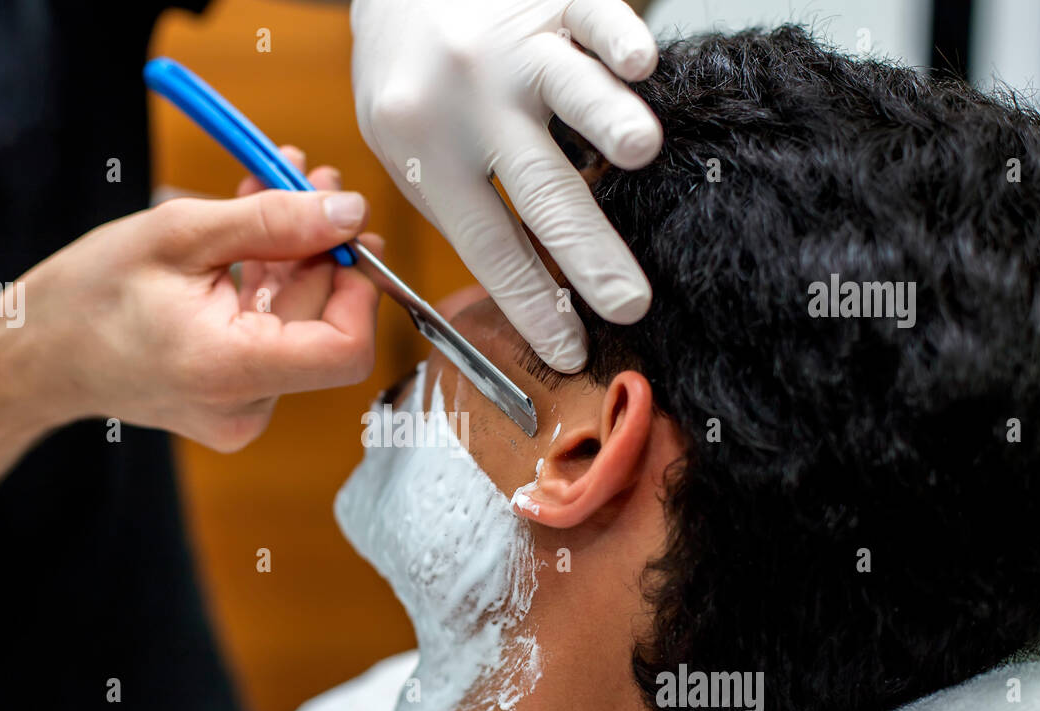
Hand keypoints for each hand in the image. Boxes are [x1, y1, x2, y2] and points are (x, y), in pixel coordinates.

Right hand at [0, 173, 381, 451]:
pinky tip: (250, 238)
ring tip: (272, 189)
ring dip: (295, 256)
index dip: (358, 287)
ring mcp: (240, 412)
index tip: (342, 231)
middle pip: (324, 326)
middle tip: (309, 178)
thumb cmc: (87, 296)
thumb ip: (273, 221)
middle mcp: (245, 407)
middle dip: (322, 247)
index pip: (348, 350)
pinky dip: (268, 286)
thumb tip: (351, 213)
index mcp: (230, 371)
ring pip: (300, 328)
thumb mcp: (179, 235)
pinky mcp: (234, 403)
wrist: (35, 358)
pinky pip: (273, 339)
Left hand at [351, 0, 660, 372]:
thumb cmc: (407, 73)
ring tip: (640, 154)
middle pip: (539, 190)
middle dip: (588, 254)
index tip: (571, 347)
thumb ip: (452, 197)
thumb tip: (521, 275)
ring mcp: (512, 48)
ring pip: (568, 89)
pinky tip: (641, 65)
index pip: (489, 246)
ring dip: (608, 120)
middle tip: (629, 304)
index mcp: (426, 150)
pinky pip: (592, 17)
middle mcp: (469, 102)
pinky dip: (619, 40)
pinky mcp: (551, 0)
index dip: (533, 303)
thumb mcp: (399, 145)